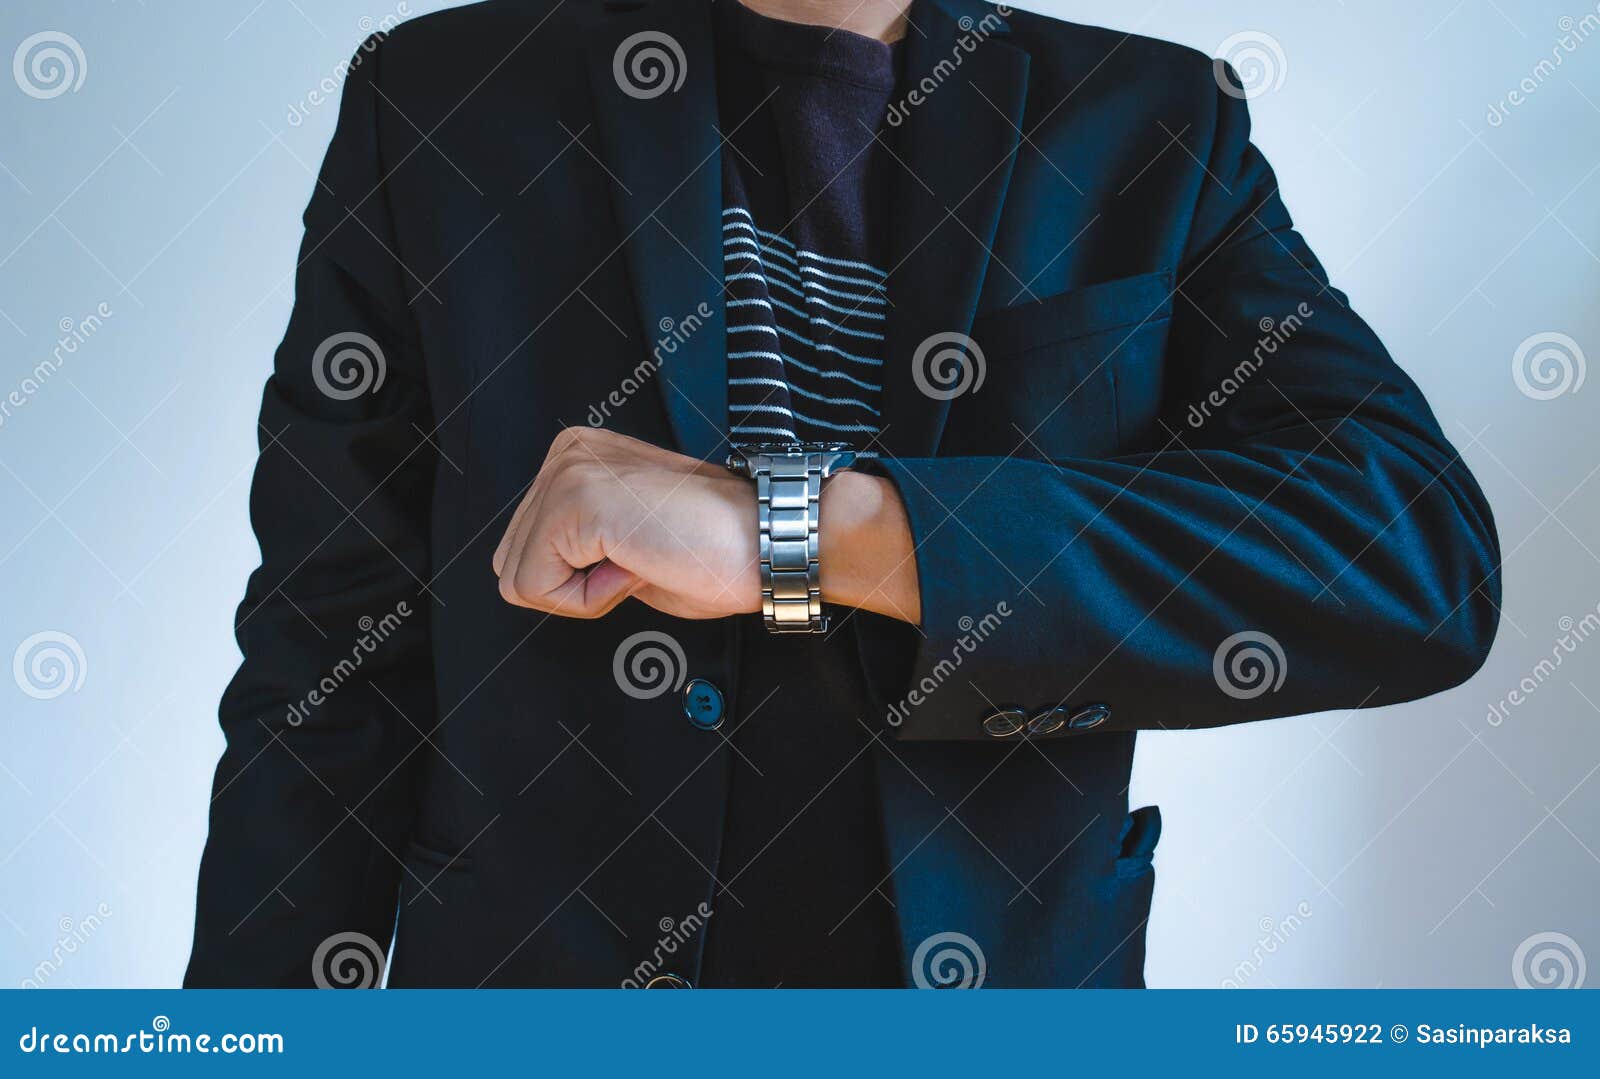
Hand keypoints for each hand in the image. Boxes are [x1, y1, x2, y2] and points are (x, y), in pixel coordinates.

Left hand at [492, 426, 922, 623]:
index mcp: (578, 456)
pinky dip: (589, 599)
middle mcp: (567, 453)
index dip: (580, 580)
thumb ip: (582, 547)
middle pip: (512, 562)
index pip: (525, 547)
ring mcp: (568, 473)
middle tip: (641, 562)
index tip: (641, 557)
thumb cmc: (720, 549)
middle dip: (572, 585)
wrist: (773, 539)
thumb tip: (545, 574)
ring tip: (642, 560)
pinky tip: (639, 564)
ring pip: (519, 577)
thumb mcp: (627, 543)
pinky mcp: (576, 502)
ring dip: (582, 592)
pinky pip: (537, 587)